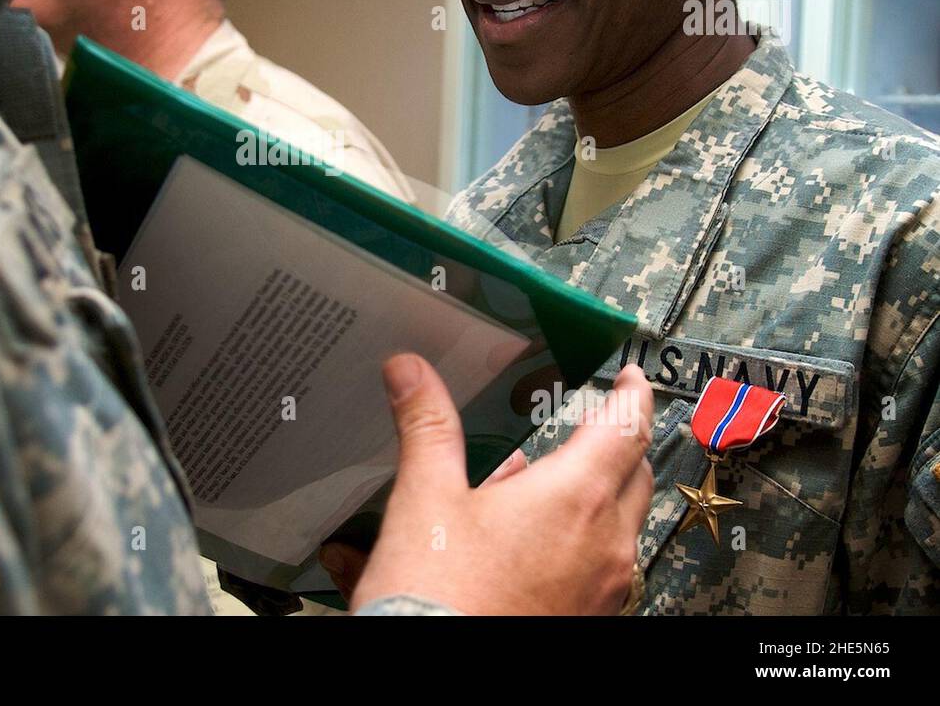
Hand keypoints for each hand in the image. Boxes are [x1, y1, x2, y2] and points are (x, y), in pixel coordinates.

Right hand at [347, 355, 653, 614]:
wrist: (440, 678)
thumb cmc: (440, 597)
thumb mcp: (425, 498)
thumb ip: (426, 426)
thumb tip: (411, 373)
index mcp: (575, 498)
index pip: (628, 426)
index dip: (632, 392)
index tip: (629, 377)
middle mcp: (606, 543)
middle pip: (637, 473)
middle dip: (620, 442)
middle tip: (594, 425)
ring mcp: (604, 587)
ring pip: (625, 523)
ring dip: (602, 494)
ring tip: (548, 486)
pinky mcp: (591, 617)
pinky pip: (607, 565)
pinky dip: (586, 540)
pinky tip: (537, 543)